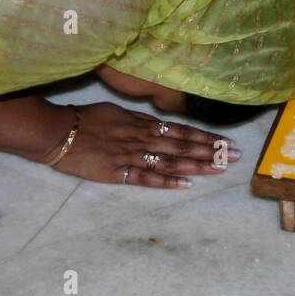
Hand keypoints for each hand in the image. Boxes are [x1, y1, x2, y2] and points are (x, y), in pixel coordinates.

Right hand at [52, 101, 240, 187]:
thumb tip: (160, 125)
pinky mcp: (117, 171)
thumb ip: (139, 120)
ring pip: (169, 159)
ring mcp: (130, 154)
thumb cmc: (85, 119)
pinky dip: (166, 180)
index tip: (226, 142)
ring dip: (196, 164)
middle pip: (182, 144)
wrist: (58, 132)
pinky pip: (145, 176)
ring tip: (219, 169)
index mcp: (141, 122)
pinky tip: (185, 184)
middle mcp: (141, 137)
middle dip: (210, 150)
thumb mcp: (116, 111)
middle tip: (236, 156)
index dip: (204, 137)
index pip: (180, 130)